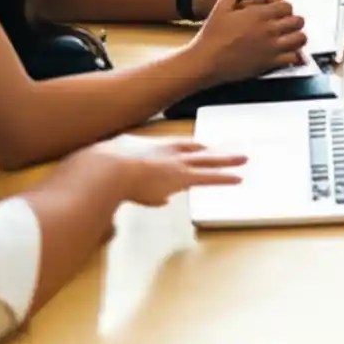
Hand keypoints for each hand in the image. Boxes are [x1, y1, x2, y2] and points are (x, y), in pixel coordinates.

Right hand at [90, 135, 245, 206]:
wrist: (105, 169)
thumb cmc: (100, 171)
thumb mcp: (113, 174)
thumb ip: (129, 184)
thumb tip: (151, 198)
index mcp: (149, 147)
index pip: (174, 145)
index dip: (187, 147)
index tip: (198, 146)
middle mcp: (166, 152)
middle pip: (194, 149)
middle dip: (210, 150)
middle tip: (225, 149)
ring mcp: (175, 163)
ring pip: (207, 160)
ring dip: (226, 159)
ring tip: (243, 158)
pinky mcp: (182, 177)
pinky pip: (210, 177)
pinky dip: (225, 178)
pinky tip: (239, 178)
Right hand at [190, 0, 307, 83]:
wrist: (207, 61)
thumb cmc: (212, 34)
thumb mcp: (221, 5)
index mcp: (259, 14)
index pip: (288, 6)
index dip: (285, 8)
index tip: (278, 12)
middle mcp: (270, 29)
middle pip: (298, 21)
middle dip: (294, 21)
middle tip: (286, 25)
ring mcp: (272, 47)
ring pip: (300, 39)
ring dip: (297, 37)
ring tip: (289, 38)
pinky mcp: (271, 63)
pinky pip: (293, 57)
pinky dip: (292, 55)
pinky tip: (284, 53)